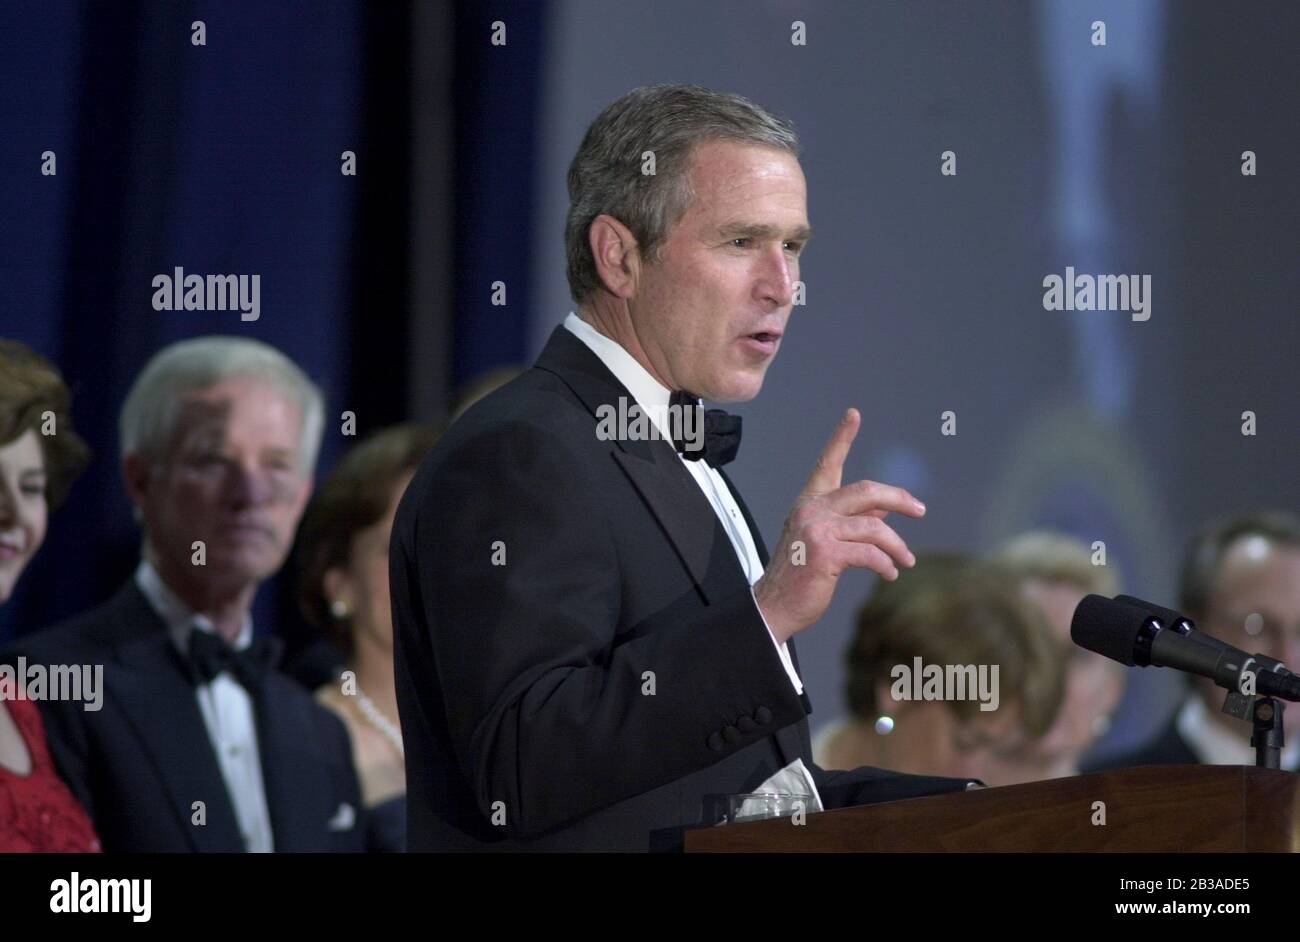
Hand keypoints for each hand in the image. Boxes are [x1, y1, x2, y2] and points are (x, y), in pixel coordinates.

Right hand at [753, 408, 924, 643]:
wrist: (773, 606)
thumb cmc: (800, 575)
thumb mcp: (825, 541)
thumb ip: (852, 522)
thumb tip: (883, 513)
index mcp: (809, 503)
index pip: (827, 464)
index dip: (841, 437)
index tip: (854, 414)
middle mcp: (811, 510)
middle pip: (867, 491)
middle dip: (899, 499)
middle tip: (920, 510)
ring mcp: (817, 531)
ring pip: (874, 527)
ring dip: (896, 546)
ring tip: (905, 561)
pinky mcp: (825, 554)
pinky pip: (870, 553)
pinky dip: (885, 564)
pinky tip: (889, 574)